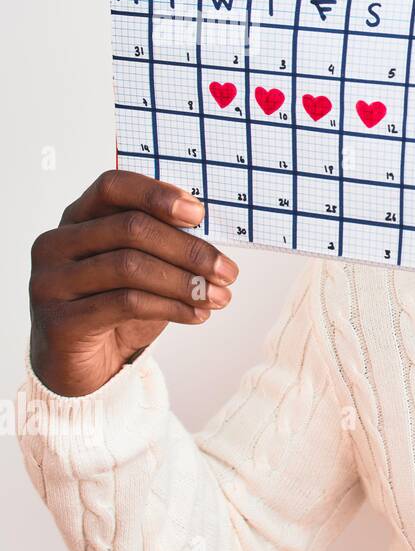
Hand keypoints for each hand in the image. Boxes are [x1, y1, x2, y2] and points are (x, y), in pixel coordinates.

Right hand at [29, 170, 238, 396]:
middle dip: (189, 249)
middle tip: (228, 271)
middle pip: (130, 228)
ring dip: (186, 282)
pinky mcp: (59, 320)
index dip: (157, 194)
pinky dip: (171, 306)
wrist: (88, 364)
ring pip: (130, 266)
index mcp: (78, 219)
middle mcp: (56, 244)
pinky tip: (197, 314)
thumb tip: (213, 235)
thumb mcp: (144, 267)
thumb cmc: (118, 306)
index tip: (199, 214)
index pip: (112, 186)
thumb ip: (164, 243)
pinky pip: (126, 303)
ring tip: (219, 296)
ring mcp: (51, 282)